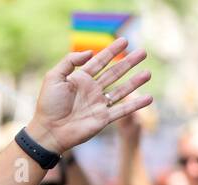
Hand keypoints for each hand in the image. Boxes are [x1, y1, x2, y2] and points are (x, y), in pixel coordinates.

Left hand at [27, 38, 152, 153]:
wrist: (49, 131)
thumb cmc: (48, 105)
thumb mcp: (54, 77)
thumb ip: (70, 61)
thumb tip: (91, 52)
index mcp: (80, 79)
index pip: (100, 61)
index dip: (112, 51)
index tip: (125, 40)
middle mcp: (91, 90)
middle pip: (114, 73)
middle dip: (129, 62)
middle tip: (143, 52)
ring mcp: (98, 104)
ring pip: (121, 90)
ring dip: (135, 82)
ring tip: (148, 73)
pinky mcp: (103, 118)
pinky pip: (123, 110)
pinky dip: (136, 105)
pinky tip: (149, 98)